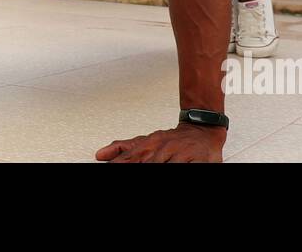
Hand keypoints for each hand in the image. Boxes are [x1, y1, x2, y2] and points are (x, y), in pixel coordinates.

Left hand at [95, 122, 225, 162]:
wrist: (201, 130)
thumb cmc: (173, 140)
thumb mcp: (145, 140)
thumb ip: (123, 148)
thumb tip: (101, 155)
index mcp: (148, 145)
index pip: (128, 159)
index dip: (119, 165)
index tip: (109, 167)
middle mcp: (163, 149)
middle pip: (146, 164)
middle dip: (139, 167)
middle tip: (128, 171)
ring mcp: (179, 155)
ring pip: (164, 166)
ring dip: (157, 166)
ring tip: (154, 165)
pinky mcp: (196, 161)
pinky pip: (183, 167)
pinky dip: (175, 167)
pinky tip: (172, 167)